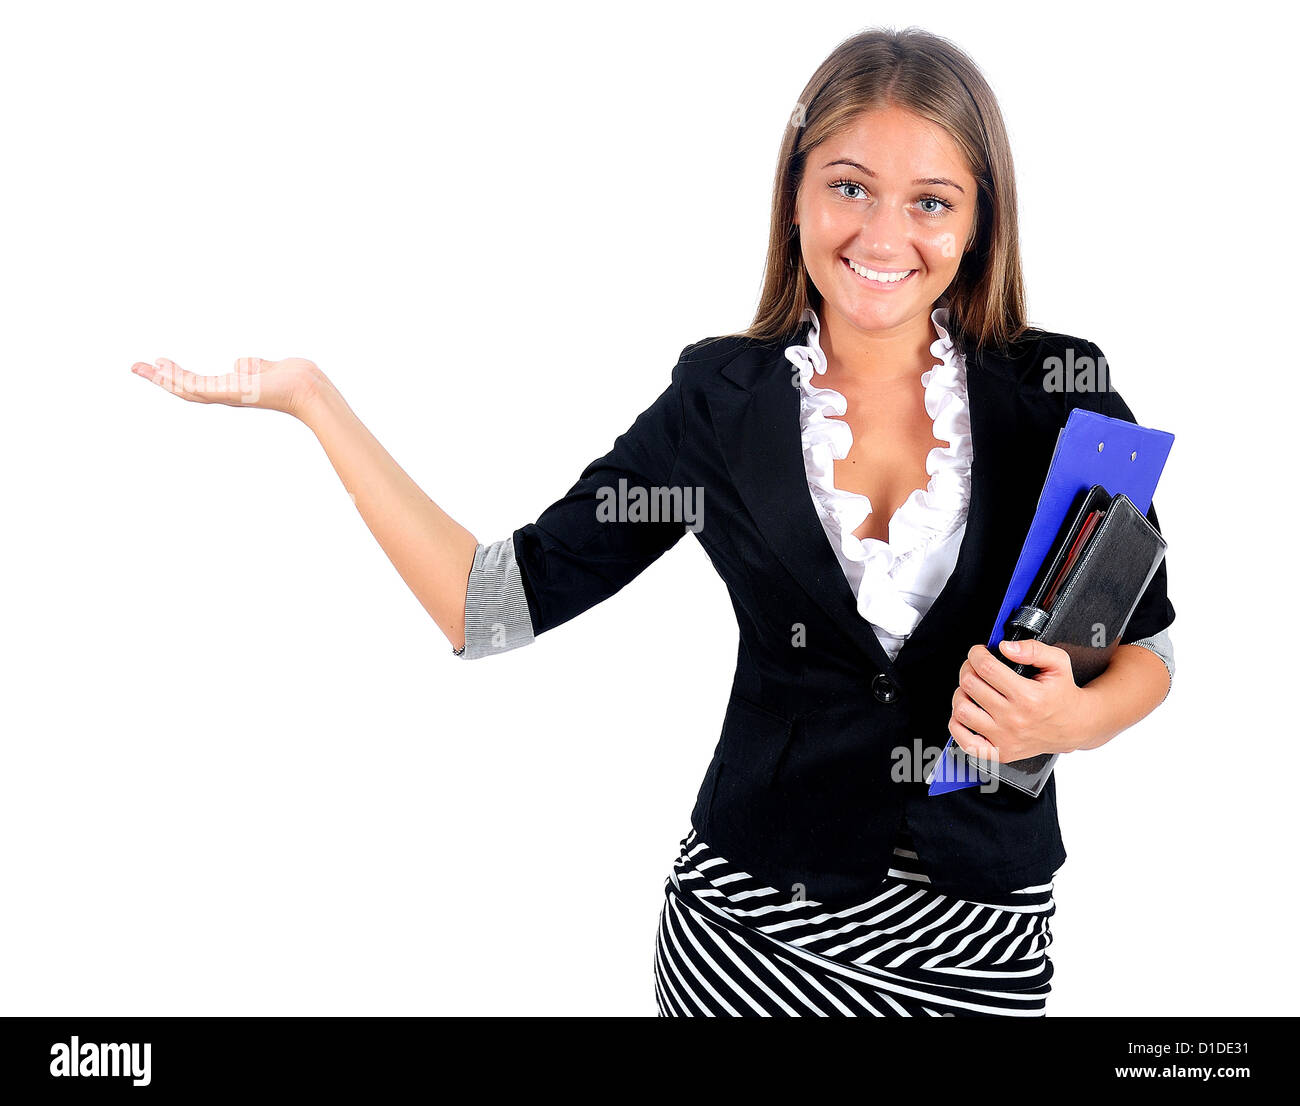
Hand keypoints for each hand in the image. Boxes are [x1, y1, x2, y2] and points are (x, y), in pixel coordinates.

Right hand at [130, 356, 324, 418]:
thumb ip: (253, 366)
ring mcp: (228, 396)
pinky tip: (163, 369)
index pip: (200, 384)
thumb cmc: (296, 379)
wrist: (310, 390)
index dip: (178, 377)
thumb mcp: (268, 368)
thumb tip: (238, 364)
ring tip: (141, 368)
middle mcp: (228, 395)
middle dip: (161, 379)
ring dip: (162, 379)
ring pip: (187, 389)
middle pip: (187, 388)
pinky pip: (199, 387)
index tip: (160, 364)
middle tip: (136, 367)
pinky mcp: (231, 393)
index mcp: (234, 390)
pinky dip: (178, 380)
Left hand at [947, 639, 1090, 765]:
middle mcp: (1014, 719)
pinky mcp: (999, 752)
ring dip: (961, 694)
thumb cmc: (1062, 694)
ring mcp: (1005, 738)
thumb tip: (1006, 647)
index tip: (978, 652)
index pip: (986, 668)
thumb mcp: (1058, 663)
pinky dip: (957, 724)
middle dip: (968, 669)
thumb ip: (1033, 649)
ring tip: (971, 689)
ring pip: (962, 710)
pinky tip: (968, 711)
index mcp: (1028, 696)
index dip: (976, 654)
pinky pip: (964, 741)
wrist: (1074, 726)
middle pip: (970, 685)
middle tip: (974, 667)